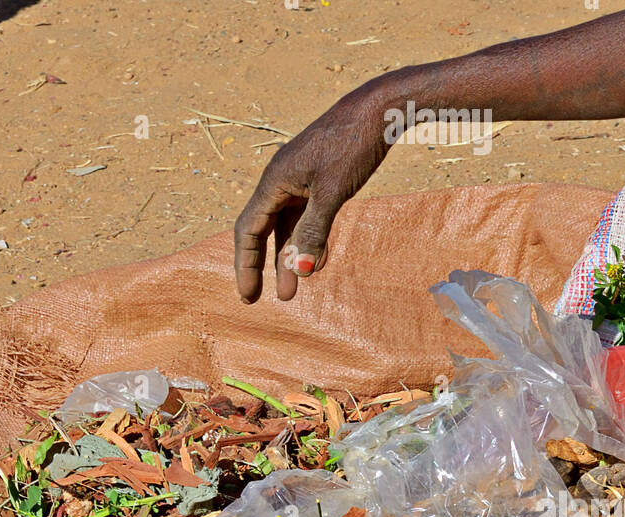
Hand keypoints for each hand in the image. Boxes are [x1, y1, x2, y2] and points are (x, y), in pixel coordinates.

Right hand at [234, 81, 394, 302]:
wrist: (379, 109)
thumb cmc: (353, 145)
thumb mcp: (333, 193)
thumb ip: (313, 233)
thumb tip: (299, 272)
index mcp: (274, 181)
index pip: (248, 231)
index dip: (245, 265)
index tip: (248, 295)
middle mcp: (279, 181)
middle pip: (260, 232)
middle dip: (259, 267)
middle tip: (256, 299)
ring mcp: (297, 181)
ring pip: (283, 228)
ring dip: (285, 259)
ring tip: (290, 292)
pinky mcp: (315, 180)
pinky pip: (302, 217)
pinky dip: (305, 241)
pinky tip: (313, 263)